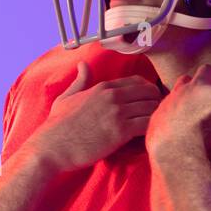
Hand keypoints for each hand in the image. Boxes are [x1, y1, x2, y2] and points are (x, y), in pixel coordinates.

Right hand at [34, 61, 162, 171]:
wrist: (52, 146)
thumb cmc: (57, 125)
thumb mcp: (67, 97)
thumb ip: (80, 81)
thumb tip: (82, 64)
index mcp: (103, 87)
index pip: (138, 81)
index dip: (148, 91)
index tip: (149, 103)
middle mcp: (113, 96)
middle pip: (149, 92)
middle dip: (156, 103)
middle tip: (157, 116)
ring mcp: (117, 112)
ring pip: (152, 107)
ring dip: (156, 117)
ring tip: (156, 127)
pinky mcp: (120, 131)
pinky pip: (148, 124)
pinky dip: (152, 129)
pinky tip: (149, 137)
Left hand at [144, 58, 210, 156]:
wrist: (176, 150)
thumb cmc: (205, 125)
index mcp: (198, 84)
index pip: (207, 70)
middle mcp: (179, 90)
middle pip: (187, 80)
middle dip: (196, 86)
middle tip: (206, 101)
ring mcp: (165, 106)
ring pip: (173, 97)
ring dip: (182, 102)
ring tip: (191, 116)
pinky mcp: (155, 122)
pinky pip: (162, 115)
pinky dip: (169, 119)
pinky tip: (176, 131)